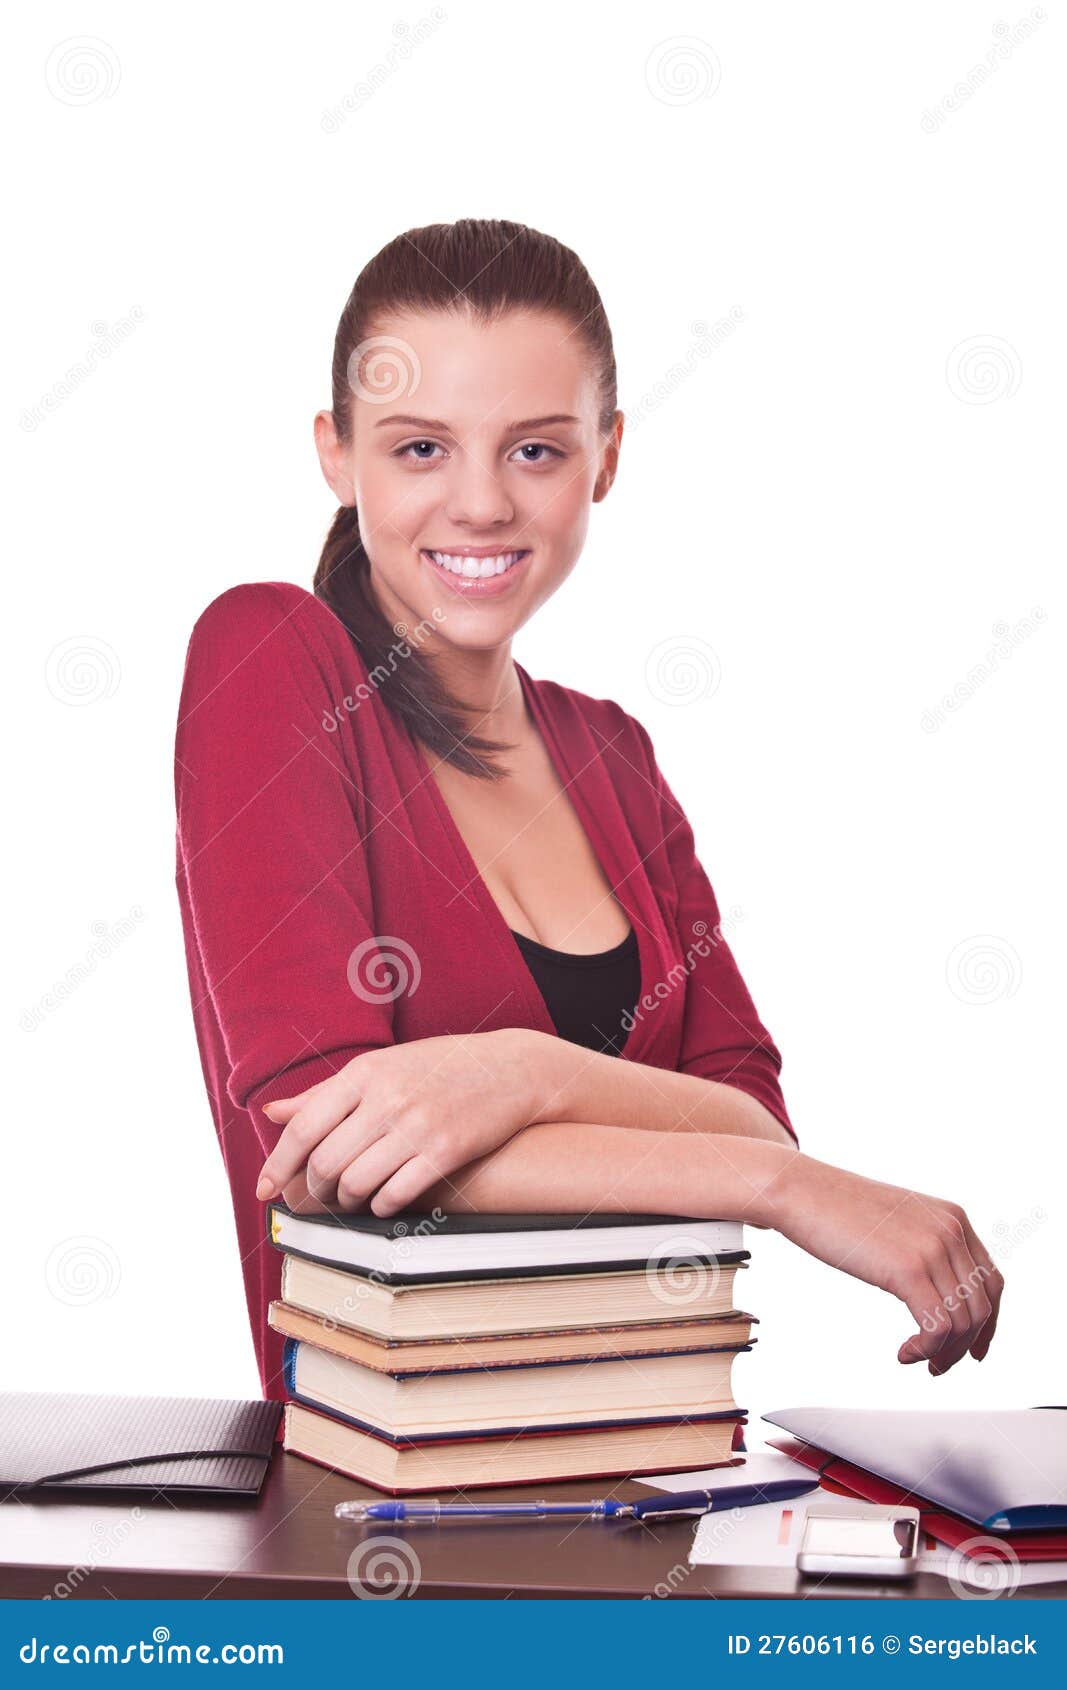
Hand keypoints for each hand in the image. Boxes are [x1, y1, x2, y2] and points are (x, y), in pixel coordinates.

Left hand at [255, 1030, 554, 1215]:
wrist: (511, 1069)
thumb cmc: (438, 1068)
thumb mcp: (380, 1067)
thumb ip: (324, 1094)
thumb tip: (270, 1112)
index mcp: (365, 1071)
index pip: (305, 1126)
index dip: (278, 1164)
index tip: (264, 1190)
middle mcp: (388, 1096)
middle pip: (326, 1161)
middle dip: (315, 1189)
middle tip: (318, 1197)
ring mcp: (418, 1124)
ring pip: (356, 1183)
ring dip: (345, 1202)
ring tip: (349, 1200)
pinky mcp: (446, 1150)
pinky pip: (394, 1194)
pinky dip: (379, 1206)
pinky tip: (381, 1201)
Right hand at [769, 1154, 1003, 1373]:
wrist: (802, 1190)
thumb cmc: (836, 1207)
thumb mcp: (898, 1221)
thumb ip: (925, 1246)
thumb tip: (937, 1291)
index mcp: (953, 1218)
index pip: (991, 1281)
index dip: (988, 1322)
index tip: (974, 1347)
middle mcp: (951, 1230)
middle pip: (981, 1306)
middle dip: (965, 1344)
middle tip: (940, 1364)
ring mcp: (932, 1248)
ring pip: (963, 1321)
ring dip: (944, 1352)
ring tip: (920, 1360)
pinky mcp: (909, 1269)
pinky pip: (937, 1326)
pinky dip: (925, 1349)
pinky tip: (904, 1354)